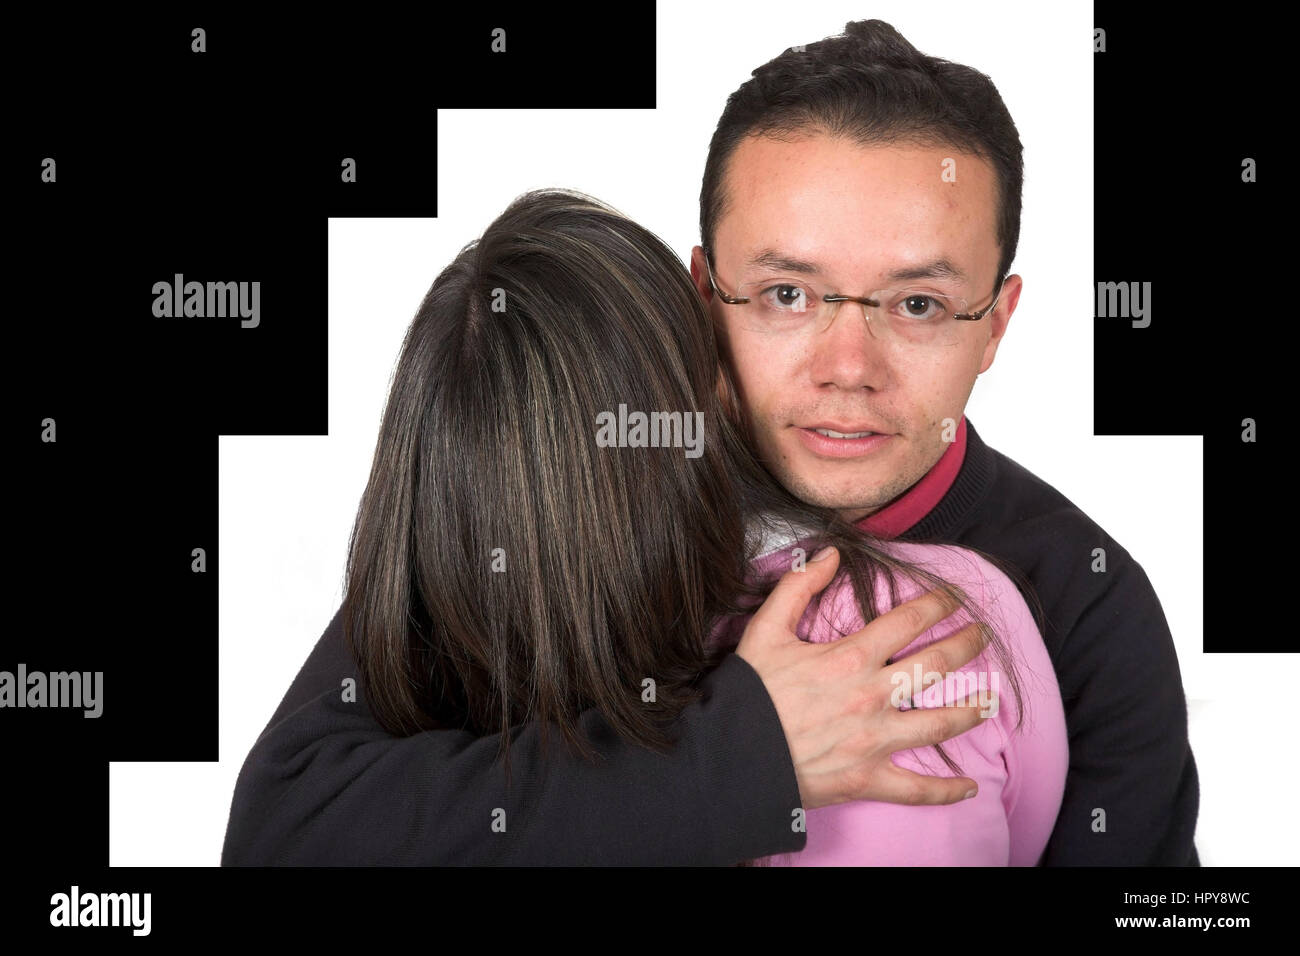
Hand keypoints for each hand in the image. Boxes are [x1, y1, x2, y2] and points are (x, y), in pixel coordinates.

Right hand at [735, 546, 994, 810]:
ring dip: (973, 710)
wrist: (732, 754)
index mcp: (851, 657)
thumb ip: (798, 587)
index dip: (937, 604)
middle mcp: (872, 696)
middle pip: (937, 665)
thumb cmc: (749, 693)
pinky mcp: (868, 778)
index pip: (908, 621)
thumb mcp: (765, 629)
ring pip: (940, 724)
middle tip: (983, 635)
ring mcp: (875, 740)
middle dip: (967, 645)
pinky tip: (969, 787)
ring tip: (992, 699)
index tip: (953, 597)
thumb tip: (829, 554)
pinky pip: (917, 789)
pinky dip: (946, 791)